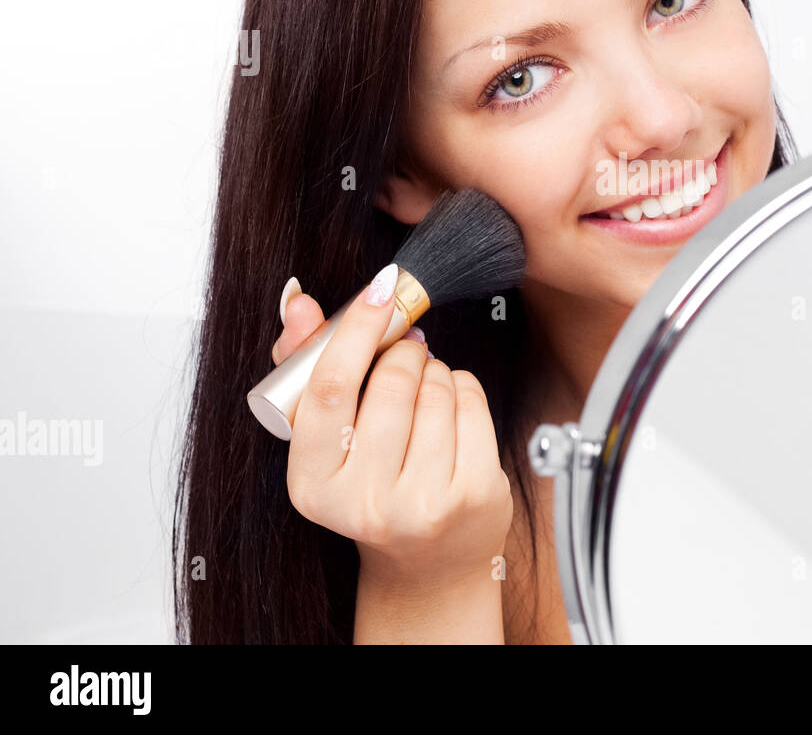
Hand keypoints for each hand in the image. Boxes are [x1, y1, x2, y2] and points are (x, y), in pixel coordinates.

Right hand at [271, 269, 513, 592]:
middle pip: (392, 383)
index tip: (379, 292)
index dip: (356, 329)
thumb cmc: (371, 483)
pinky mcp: (474, 493)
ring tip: (424, 389)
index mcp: (313, 486)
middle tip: (404, 351)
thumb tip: (297, 301)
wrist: (426, 559)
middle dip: (403, 351)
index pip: (331, 389)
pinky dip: (463, 387)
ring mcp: (425, 502)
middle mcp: (366, 502)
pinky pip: (473, 403)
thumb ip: (306, 365)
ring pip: (437, 389)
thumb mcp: (326, 437)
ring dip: (434, 370)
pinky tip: (451, 406)